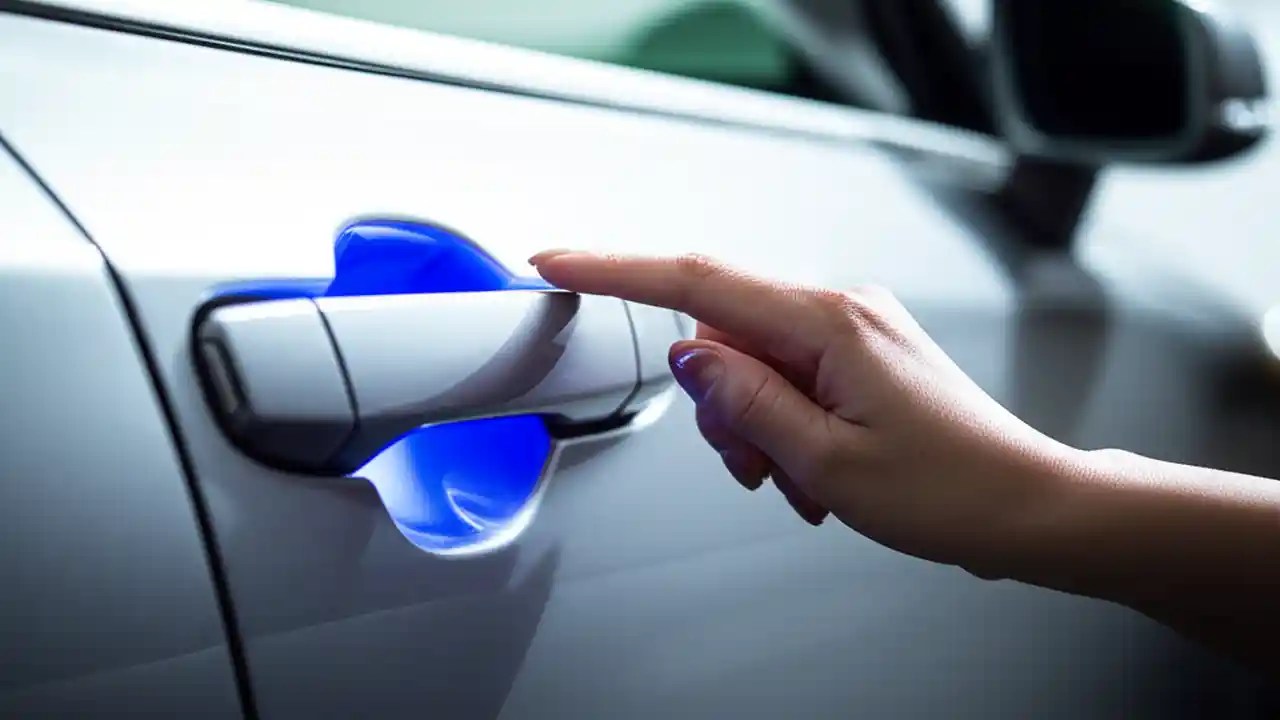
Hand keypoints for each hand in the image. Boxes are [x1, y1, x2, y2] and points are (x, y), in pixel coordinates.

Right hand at [531, 251, 1080, 575]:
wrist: (1025, 507)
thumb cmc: (950, 490)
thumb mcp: (825, 462)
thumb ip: (745, 402)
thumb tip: (690, 356)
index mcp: (829, 323)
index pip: (697, 283)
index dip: (616, 272)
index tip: (558, 264)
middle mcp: (842, 311)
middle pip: (723, 334)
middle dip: (719, 403)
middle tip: (755, 464)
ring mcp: (855, 331)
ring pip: (753, 363)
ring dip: (755, 426)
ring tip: (800, 480)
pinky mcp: (862, 355)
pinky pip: (789, 377)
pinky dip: (783, 426)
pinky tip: (815, 472)